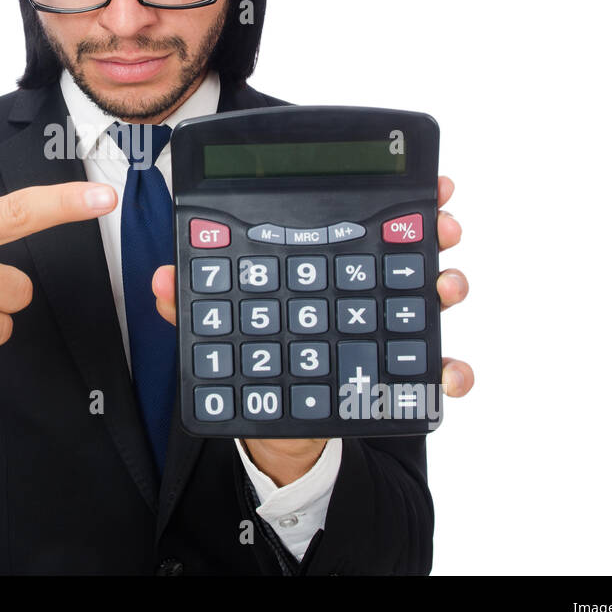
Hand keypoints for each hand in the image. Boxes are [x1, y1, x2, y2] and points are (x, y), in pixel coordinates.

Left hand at [150, 176, 471, 485]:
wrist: (272, 427)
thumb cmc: (252, 357)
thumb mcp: (217, 328)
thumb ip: (193, 304)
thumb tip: (162, 278)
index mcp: (325, 261)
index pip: (362, 218)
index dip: (398, 197)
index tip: (427, 183)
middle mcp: (362, 287)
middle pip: (409, 246)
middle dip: (434, 229)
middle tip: (443, 224)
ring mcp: (382, 329)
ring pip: (427, 298)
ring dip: (446, 286)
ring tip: (446, 286)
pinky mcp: (393, 376)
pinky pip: (432, 370)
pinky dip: (449, 370)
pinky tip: (449, 374)